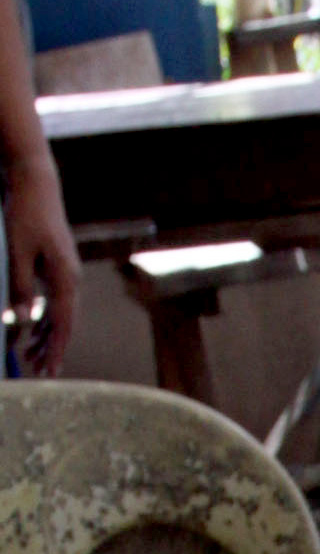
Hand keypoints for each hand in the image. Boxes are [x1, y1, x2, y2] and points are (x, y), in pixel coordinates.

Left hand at [5, 151, 79, 375]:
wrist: (36, 182)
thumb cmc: (25, 213)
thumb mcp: (16, 252)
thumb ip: (19, 287)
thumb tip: (20, 320)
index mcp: (65, 278)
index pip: (62, 324)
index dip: (54, 349)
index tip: (49, 371)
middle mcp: (71, 279)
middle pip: (64, 323)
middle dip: (51, 348)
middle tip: (39, 370)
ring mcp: (66, 273)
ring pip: (59, 314)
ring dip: (46, 335)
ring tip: (31, 354)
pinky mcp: (58, 267)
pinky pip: (55, 301)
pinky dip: (44, 317)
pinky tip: (34, 327)